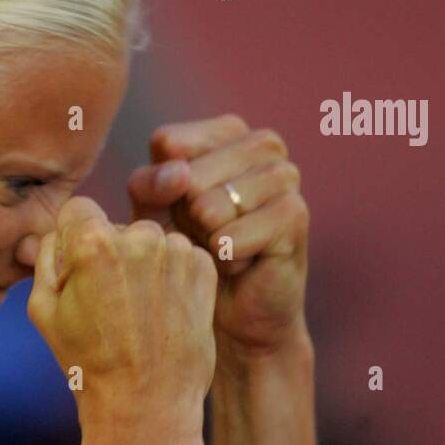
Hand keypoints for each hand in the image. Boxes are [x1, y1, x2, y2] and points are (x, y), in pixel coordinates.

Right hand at [27, 196, 217, 433]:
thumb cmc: (88, 362)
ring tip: (138, 311)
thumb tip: (56, 231)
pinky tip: (162, 310)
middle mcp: (138, 237)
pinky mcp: (204, 268)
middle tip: (108, 302)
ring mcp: (176, 251)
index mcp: (93, 244)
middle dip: (109, 252)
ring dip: (142, 263)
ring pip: (148, 240)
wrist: (146, 402)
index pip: (77, 209)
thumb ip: (44, 257)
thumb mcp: (42, 309)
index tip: (77, 268)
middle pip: (115, 226)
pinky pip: (179, 255)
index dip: (72, 238)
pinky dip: (170, 275)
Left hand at [126, 114, 309, 357]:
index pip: (169, 143)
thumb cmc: (188, 252)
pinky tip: (239, 263)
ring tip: (220, 246)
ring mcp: (285, 175)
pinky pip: (233, 234)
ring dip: (205, 237)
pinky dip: (225, 258)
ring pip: (212, 205)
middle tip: (204, 235)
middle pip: (189, 176)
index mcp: (224, 132)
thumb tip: (180, 176)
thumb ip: (149, 184)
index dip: (159, 188)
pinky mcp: (295, 214)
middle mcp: (261, 145)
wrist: (229, 312)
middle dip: (184, 216)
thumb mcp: (151, 212)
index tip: (177, 210)